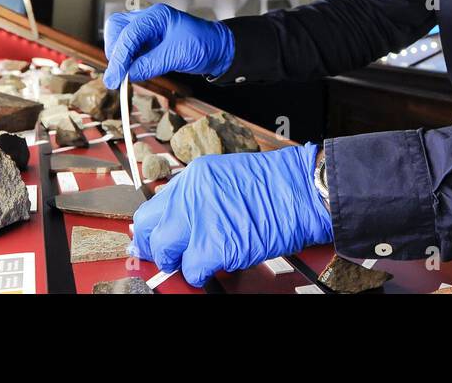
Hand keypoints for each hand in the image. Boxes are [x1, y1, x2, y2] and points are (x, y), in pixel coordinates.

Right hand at [103, 4, 233, 88]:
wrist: (217, 49)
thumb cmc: (203, 45)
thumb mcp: (177, 56)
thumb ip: (150, 64)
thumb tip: (128, 74)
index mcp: (156, 16)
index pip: (129, 33)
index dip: (120, 57)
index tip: (116, 78)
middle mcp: (149, 19)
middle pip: (117, 29)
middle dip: (115, 51)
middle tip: (119, 75)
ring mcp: (147, 30)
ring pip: (120, 37)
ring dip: (120, 56)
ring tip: (126, 75)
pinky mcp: (148, 42)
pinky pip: (129, 48)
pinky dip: (127, 60)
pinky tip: (132, 72)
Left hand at [129, 143, 333, 286]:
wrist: (302, 190)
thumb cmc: (275, 185)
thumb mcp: (225, 177)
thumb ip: (197, 196)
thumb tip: (179, 220)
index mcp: (193, 177)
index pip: (152, 208)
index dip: (150, 230)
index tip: (150, 240)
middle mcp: (190, 195)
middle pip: (150, 231)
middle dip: (157, 249)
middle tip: (168, 258)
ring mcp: (200, 220)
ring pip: (167, 253)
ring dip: (181, 263)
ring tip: (198, 261)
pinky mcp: (215, 245)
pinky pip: (192, 271)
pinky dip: (200, 275)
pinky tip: (214, 268)